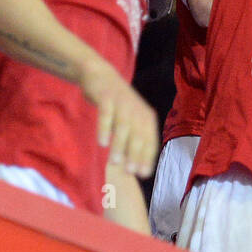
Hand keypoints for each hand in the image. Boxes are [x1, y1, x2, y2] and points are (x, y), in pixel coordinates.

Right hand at [78, 58, 157, 176]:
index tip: (142, 175)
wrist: (102, 76)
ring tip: (115, 162)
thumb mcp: (128, 121)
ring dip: (120, 145)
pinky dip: (104, 129)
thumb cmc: (116, 105)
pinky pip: (106, 115)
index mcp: (147, 118)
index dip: (147, 158)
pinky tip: (101, 143)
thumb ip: (131, 139)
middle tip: (130, 172)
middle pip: (139, 136)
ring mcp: (123, 104)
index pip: (150, 141)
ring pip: (123, 127)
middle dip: (135, 155)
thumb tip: (131, 165)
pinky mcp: (107, 98)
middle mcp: (138, 111)